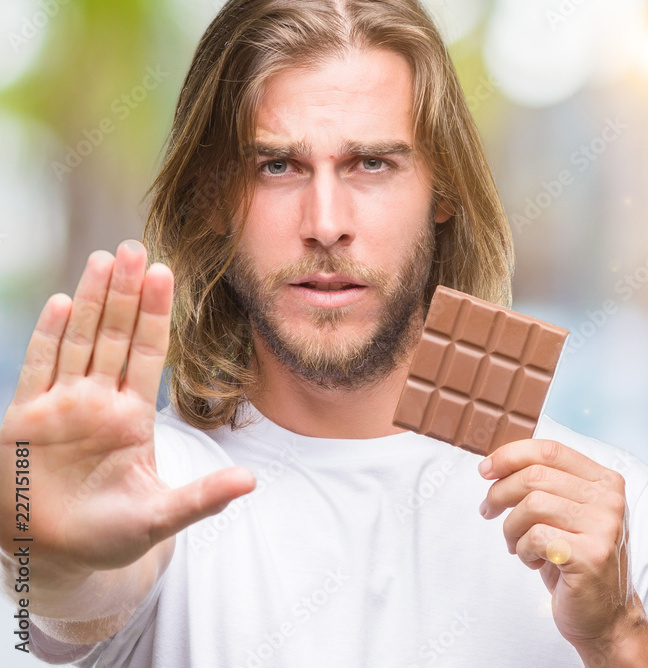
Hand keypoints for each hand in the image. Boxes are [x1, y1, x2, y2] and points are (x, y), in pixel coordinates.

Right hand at [0, 241, 254, 578]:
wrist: (55, 554)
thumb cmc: (110, 535)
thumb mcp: (160, 517)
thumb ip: (202, 498)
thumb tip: (251, 481)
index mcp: (133, 417)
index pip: (149, 354)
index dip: (158, 315)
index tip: (168, 275)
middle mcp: (99, 402)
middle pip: (115, 336)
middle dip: (127, 294)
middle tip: (138, 248)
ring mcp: (62, 406)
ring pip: (79, 341)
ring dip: (93, 301)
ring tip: (106, 259)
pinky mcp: (25, 418)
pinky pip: (39, 368)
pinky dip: (50, 337)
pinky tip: (66, 303)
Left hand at [477, 439, 642, 648]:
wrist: (607, 617)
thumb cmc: (577, 562)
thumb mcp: (565, 515)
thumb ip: (544, 486)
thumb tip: (494, 466)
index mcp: (605, 482)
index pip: (550, 450)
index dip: (511, 455)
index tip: (486, 470)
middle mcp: (609, 500)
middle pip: (536, 476)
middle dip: (500, 492)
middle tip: (488, 510)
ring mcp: (604, 527)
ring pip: (532, 504)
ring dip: (511, 527)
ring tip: (517, 544)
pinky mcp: (590, 555)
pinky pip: (535, 537)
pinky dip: (523, 549)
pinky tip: (532, 560)